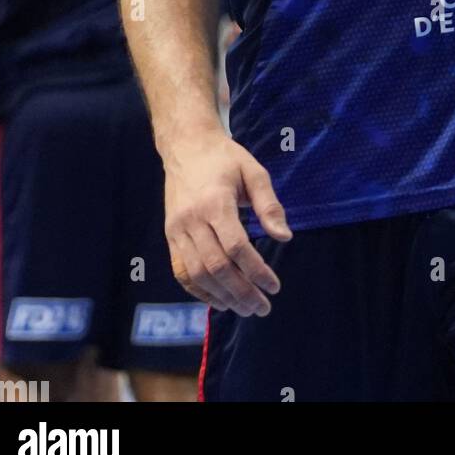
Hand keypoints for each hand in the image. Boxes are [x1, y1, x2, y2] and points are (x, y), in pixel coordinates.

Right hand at [163, 129, 291, 316]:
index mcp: (215, 202)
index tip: (274, 286)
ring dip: (222, 297)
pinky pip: (181, 271)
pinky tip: (219, 301)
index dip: (256, 271)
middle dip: (241, 292)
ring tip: (245, 308)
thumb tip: (284, 237)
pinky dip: (199, 291)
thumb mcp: (253, 172)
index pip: (236, 247)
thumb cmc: (225, 158)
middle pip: (216, 266)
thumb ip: (269, 204)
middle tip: (262, 307)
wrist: (185, 146)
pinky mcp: (170, 236)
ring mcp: (177, 230)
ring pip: (197, 274)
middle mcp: (192, 219)